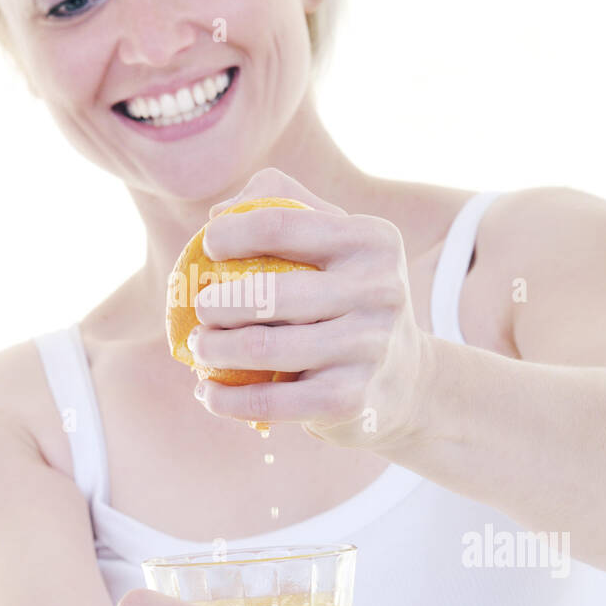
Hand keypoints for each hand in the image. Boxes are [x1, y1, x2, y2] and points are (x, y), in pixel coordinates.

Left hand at [190, 167, 433, 449]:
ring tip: (200, 346)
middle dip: (214, 303)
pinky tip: (207, 391)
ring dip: (212, 349)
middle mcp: (379, 289)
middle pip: (267, 292)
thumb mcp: (333, 238)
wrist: (405, 377)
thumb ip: (279, 203)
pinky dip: (225, 399)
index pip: (278, 225)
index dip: (229, 235)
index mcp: (371, 239)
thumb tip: (218, 214)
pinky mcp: (351, 399)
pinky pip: (269, 402)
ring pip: (262, 347)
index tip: (209, 248)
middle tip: (200, 309)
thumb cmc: (347, 294)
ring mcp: (368, 347)